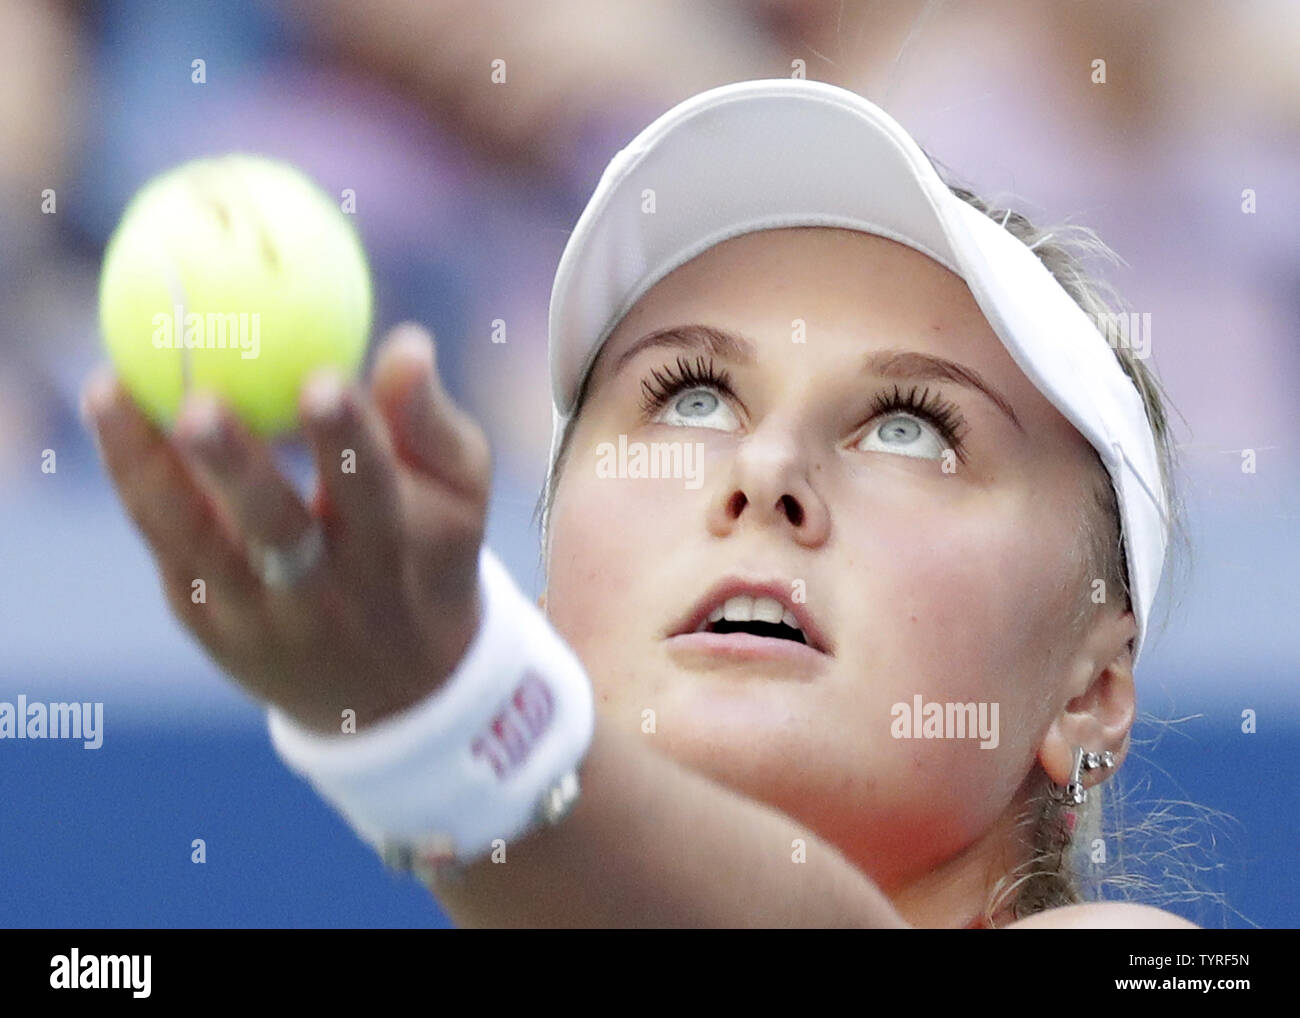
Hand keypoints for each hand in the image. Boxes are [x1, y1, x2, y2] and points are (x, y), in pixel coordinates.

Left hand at [81, 323, 491, 734]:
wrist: (386, 687)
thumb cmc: (427, 557)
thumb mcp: (459, 497)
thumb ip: (429, 422)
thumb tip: (407, 342)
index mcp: (392, 560)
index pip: (374, 495)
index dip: (350, 441)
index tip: (323, 379)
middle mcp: (322, 598)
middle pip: (274, 532)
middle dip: (236, 469)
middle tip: (199, 403)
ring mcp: (254, 617)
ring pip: (192, 540)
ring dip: (147, 466)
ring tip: (110, 389)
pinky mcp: (203, 620)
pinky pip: (164, 540)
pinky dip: (135, 474)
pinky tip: (113, 406)